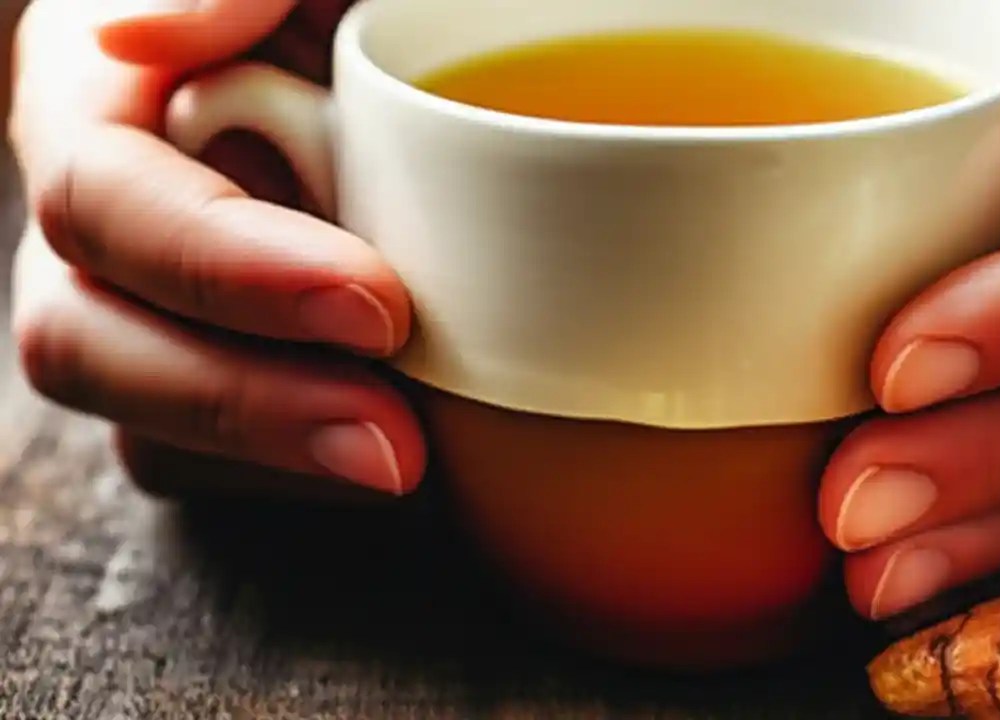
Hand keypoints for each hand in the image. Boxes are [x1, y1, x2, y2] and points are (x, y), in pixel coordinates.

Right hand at [9, 0, 426, 500]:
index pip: (106, 200)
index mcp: (95, 99)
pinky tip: (399, 462)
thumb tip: (136, 39)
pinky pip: (208, 466)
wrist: (421, 87)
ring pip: (143, 425)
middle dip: (242, 404)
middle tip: (395, 442)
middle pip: (85, 342)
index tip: (378, 304)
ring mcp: (139, 313)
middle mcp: (101, 222)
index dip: (229, 268)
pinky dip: (296, 478)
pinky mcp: (199, 381)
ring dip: (275, 460)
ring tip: (409, 465)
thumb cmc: (362, 19)